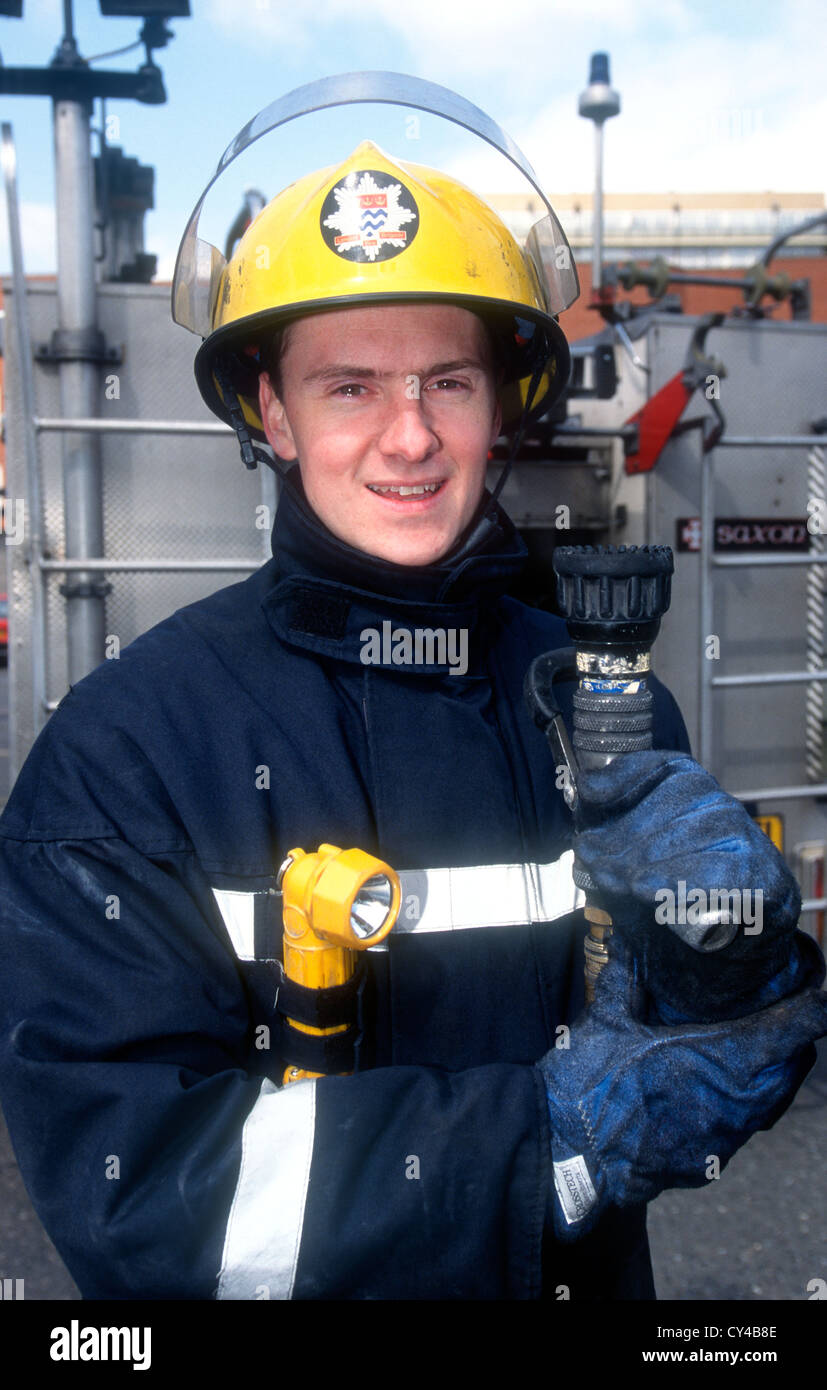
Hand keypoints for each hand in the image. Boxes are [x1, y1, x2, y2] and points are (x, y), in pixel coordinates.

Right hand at [538, 943, 826, 1242]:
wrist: (564, 1157)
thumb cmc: (587, 1089)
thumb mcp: (606, 1022)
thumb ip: (625, 980)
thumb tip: (627, 943)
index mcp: (715, 1060)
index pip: (788, 1032)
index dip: (812, 1010)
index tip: (821, 993)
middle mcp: (732, 1105)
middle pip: (790, 1069)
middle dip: (794, 1041)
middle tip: (786, 1014)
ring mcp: (722, 1140)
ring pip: (770, 1104)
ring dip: (770, 1076)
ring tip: (757, 1050)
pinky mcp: (705, 1164)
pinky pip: (741, 1131)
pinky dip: (741, 1107)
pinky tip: (716, 1092)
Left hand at [573, 749, 804, 1020]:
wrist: (726, 961)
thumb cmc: (673, 905)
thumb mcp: (631, 872)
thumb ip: (609, 850)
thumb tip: (583, 839)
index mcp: (692, 798)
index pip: (664, 768)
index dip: (626, 775)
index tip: (589, 794)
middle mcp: (723, 810)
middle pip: (679, 800)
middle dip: (627, 831)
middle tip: (590, 858)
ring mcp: (750, 844)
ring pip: (704, 831)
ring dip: (650, 856)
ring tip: (615, 880)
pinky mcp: (767, 883)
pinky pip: (728, 874)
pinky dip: (684, 879)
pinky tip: (649, 891)